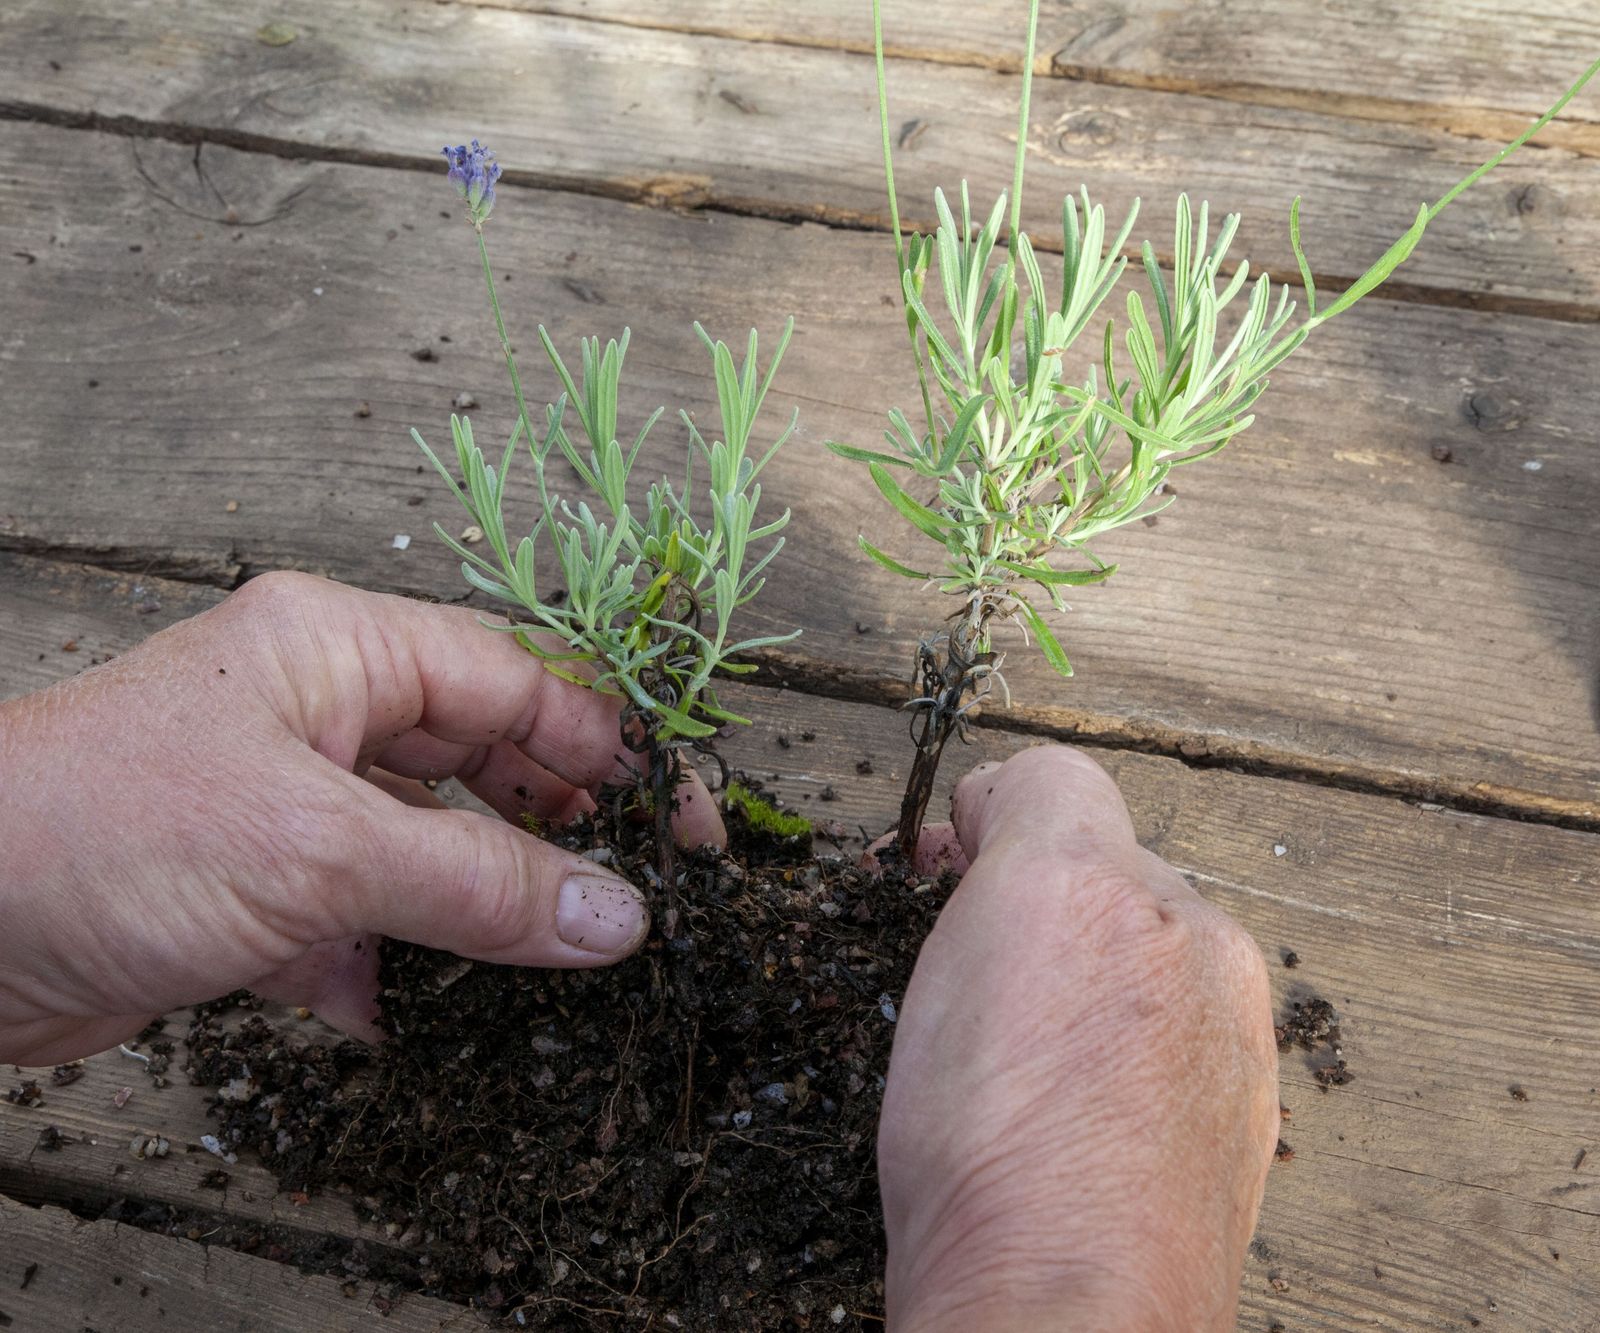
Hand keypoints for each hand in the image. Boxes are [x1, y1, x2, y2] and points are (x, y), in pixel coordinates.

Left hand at [0, 572, 722, 1065]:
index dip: (605, 746)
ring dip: (473, 905)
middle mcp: (318, 710)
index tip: (678, 819)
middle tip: (628, 896)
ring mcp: (284, 798)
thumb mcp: (322, 853)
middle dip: (549, 828)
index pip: (511, 682)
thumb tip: (614, 916)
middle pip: (477, 759)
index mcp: (339, 650)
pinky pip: (358, 912)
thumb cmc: (108, 834)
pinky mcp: (251, 884)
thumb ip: (479, 884)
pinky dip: (385, 961)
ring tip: (543, 959)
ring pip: (424, 843)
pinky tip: (394, 1009)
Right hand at [878, 746, 1276, 1331]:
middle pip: (1107, 857)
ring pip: (1156, 932)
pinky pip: (1195, 1005)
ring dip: (1102, 956)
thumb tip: (994, 842)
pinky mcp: (1262, 1073)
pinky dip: (1148, 1023)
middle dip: (1045, 890)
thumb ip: (980, 887)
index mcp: (1077, 884)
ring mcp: (1233, 1001)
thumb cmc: (972, 1170)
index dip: (990, 813)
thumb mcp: (929, 994)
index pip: (1048, 776)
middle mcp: (1176, 920)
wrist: (1068, 1311)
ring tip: (1042, 1049)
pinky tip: (1101, 1097)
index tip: (955, 865)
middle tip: (988, 961)